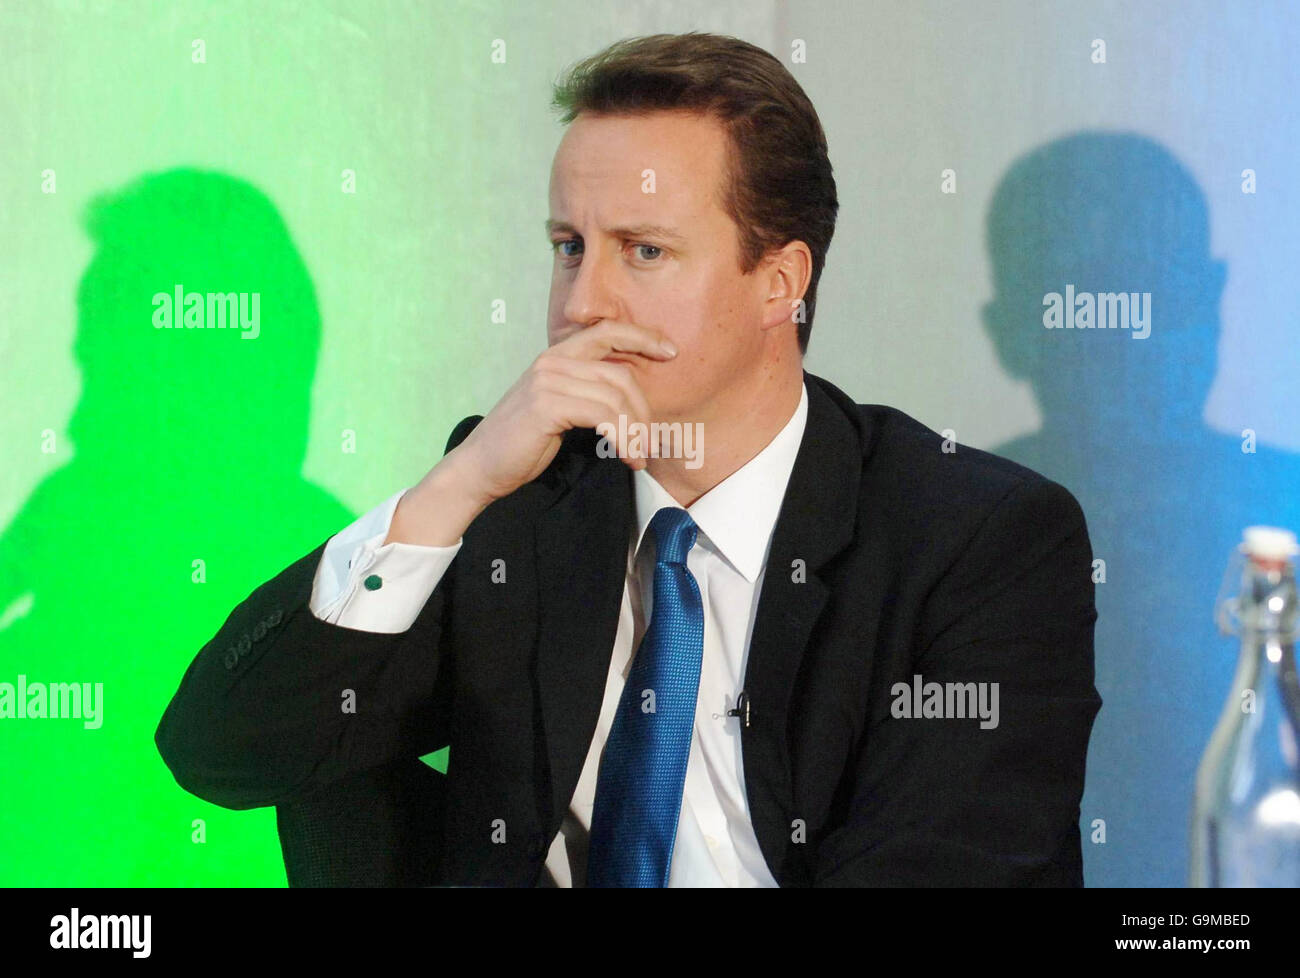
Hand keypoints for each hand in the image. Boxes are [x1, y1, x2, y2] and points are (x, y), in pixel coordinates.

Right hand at [386, 321, 676, 546]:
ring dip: (636, 431)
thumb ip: (587, 394)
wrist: (481, 467)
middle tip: (650, 443)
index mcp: (557, 356)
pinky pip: (603, 414)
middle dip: (644, 411)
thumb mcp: (560, 408)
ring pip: (615, 397)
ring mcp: (548, 380)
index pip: (607, 331)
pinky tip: (626, 456)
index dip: (642, 336)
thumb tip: (632, 401)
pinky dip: (622, 437)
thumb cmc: (523, 443)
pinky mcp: (547, 404)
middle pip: (620, 374)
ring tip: (639, 456)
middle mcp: (553, 361)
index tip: (670, 352)